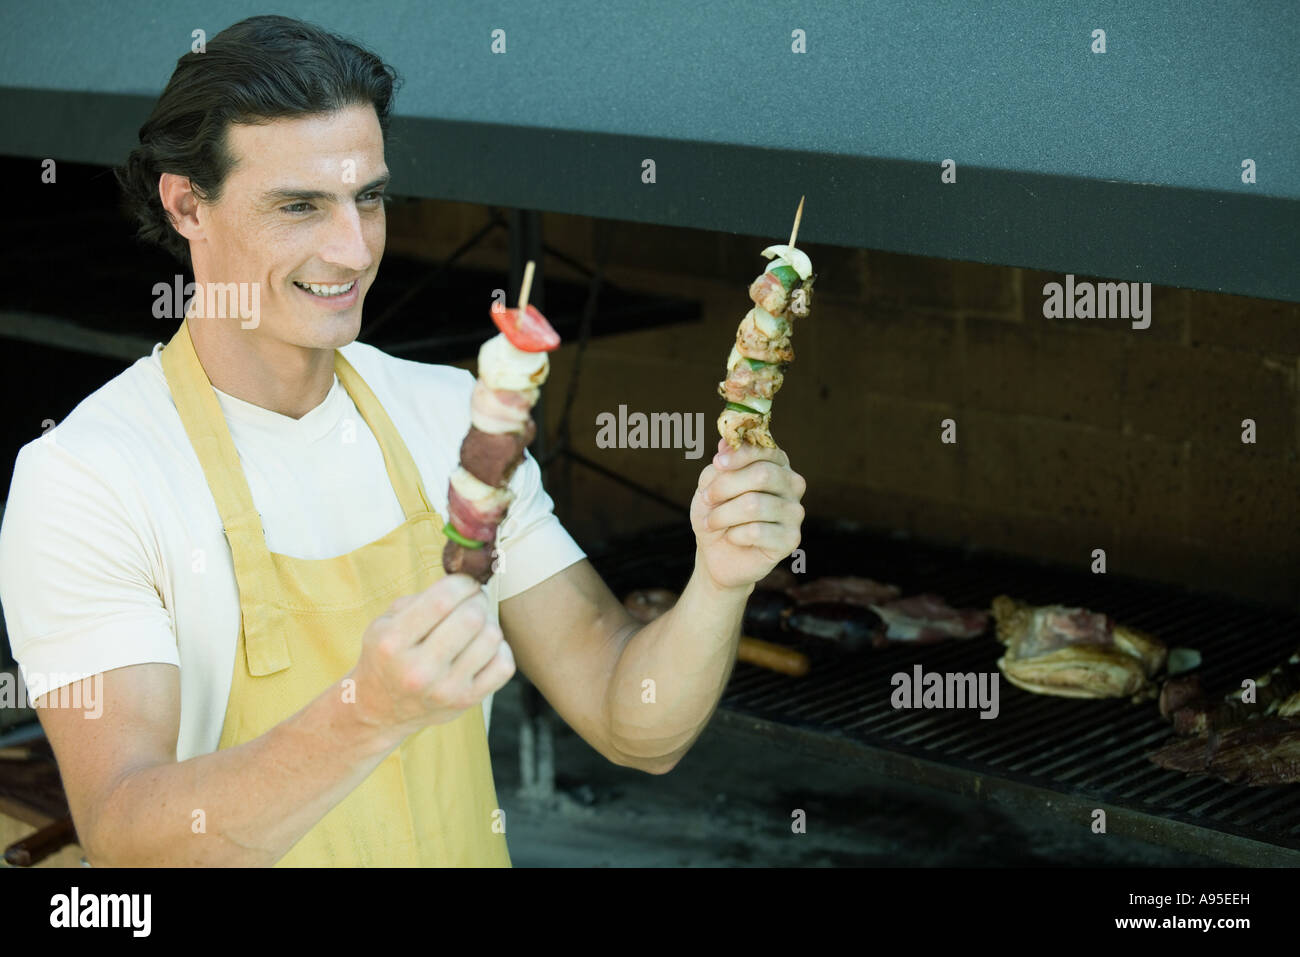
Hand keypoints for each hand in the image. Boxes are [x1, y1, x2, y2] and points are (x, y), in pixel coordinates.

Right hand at [348, 573, 515, 742]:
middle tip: (472, 601)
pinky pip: (504, 665)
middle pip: (471, 618)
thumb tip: (468, 578)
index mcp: (392, 643)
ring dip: (488, 623)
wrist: (381, 709)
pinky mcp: (466, 701)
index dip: (462, 583)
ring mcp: (445, 689)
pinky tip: (482, 649)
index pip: (441, 600)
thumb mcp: (386, 622)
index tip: (465, 582)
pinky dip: (499, 650)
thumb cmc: (388, 655)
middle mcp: (418, 670)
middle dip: (477, 600)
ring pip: (491, 637)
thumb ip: (422, 599)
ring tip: (475, 626)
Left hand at [691, 437, 805, 591]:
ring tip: (712, 522)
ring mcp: (795, 511)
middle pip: (762, 475)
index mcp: (776, 463)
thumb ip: (719, 467)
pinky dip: (734, 534)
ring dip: (723, 514)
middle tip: (705, 498)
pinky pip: (757, 531)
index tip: (716, 462)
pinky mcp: (791, 538)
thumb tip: (725, 444)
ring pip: (754, 504)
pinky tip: (732, 537)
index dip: (740, 454)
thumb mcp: (708, 486)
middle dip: (725, 487)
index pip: (765, 449)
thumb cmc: (716, 513)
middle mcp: (792, 484)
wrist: (717, 554)